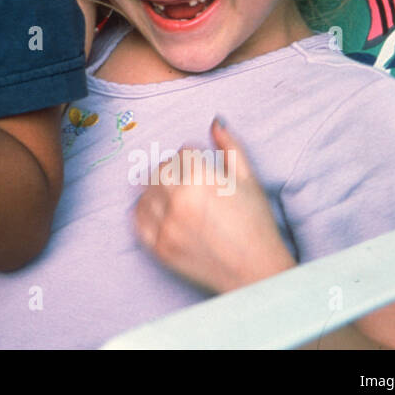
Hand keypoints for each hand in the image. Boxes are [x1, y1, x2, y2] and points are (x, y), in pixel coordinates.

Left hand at [133, 119, 295, 293]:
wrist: (256, 272)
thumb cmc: (257, 224)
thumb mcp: (250, 180)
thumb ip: (231, 147)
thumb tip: (215, 122)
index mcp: (201, 178)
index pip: (182, 152)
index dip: (194, 156)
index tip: (201, 165)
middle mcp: (179, 200)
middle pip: (161, 169)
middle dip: (174, 170)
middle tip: (189, 181)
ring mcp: (166, 225)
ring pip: (146, 191)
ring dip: (158, 189)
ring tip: (178, 197)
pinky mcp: (159, 247)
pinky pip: (138, 219)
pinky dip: (144, 210)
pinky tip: (160, 210)